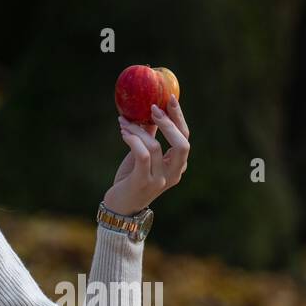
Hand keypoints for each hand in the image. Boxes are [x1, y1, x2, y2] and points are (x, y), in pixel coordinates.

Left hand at [108, 94, 189, 212]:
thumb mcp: (143, 156)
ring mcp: (159, 180)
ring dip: (138, 130)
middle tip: (152, 108)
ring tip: (124, 123)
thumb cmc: (131, 180)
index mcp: (177, 166)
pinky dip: (134, 140)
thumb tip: (150, 110)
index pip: (185, 138)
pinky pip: (143, 155)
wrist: (119, 207)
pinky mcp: (143, 182)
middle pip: (182, 143)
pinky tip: (124, 133)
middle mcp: (173, 174)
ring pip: (156, 146)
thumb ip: (150, 137)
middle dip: (169, 122)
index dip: (179, 117)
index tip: (169, 98)